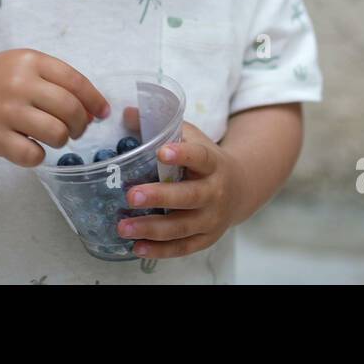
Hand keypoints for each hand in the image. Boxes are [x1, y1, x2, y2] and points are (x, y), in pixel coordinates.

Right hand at [0, 49, 109, 167]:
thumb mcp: (23, 66)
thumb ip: (56, 81)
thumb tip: (95, 110)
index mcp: (30, 61)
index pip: (76, 81)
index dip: (95, 100)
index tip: (102, 113)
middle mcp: (19, 83)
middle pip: (70, 109)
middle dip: (81, 124)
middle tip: (75, 130)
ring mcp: (6, 111)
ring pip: (56, 133)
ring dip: (62, 140)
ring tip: (52, 137)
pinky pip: (32, 155)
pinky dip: (38, 156)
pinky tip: (31, 147)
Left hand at [116, 121, 246, 258]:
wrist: (241, 188)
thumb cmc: (206, 161)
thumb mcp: (192, 138)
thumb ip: (163, 127)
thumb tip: (129, 113)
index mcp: (213, 163)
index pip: (200, 157)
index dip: (183, 155)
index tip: (162, 152)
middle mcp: (216, 192)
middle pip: (189, 196)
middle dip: (160, 197)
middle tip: (131, 196)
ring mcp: (212, 218)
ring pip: (182, 226)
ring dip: (151, 228)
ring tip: (123, 227)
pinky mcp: (206, 238)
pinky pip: (183, 247)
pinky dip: (160, 250)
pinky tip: (137, 247)